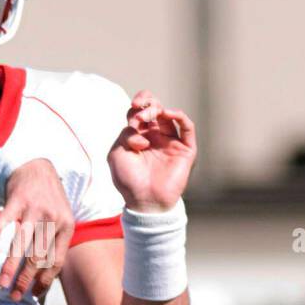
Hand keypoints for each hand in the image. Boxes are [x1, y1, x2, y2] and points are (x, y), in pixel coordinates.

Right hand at [0, 158, 73, 301]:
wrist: (35, 166)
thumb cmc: (47, 200)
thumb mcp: (60, 219)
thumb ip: (55, 244)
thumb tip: (44, 280)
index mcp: (66, 227)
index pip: (57, 261)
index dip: (45, 280)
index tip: (34, 294)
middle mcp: (53, 219)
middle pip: (39, 257)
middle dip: (26, 280)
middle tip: (15, 296)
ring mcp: (35, 209)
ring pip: (22, 243)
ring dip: (11, 266)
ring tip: (2, 283)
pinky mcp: (17, 199)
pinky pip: (6, 218)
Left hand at [108, 91, 196, 210]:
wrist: (145, 201)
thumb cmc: (129, 180)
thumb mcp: (117, 154)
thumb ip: (125, 135)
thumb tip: (143, 134)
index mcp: (138, 137)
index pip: (140, 112)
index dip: (137, 104)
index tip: (134, 106)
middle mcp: (155, 137)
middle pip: (155, 110)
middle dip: (147, 104)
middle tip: (140, 113)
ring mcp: (170, 142)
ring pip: (169, 116)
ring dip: (159, 109)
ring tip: (151, 114)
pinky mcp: (185, 150)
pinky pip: (187, 128)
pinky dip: (180, 116)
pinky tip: (169, 114)